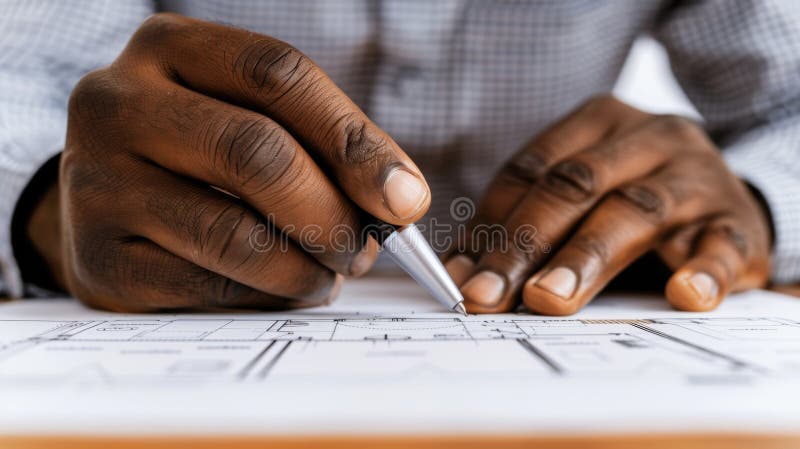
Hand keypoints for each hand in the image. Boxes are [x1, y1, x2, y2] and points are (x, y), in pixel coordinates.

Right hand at [38, 14, 429, 310]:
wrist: (108, 203)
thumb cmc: (200, 155)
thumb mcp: (248, 117)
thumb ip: (321, 145)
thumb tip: (400, 199)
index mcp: (168, 47)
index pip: (277, 74)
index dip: (353, 139)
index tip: (404, 197)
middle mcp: (116, 104)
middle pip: (256, 152)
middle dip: (333, 213)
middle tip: (365, 251)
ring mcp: (95, 183)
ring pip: (235, 234)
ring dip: (305, 267)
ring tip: (328, 274)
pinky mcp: (97, 260)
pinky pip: (208, 288)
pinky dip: (264, 297)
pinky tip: (281, 288)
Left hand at [445, 96, 771, 314]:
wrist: (726, 199)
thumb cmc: (633, 200)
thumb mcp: (581, 197)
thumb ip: (528, 228)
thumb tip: (463, 276)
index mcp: (598, 123)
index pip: (531, 170)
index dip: (491, 224)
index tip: (463, 276)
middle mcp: (648, 138)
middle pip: (575, 186)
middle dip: (525, 243)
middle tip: (490, 293)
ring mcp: (696, 176)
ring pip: (634, 210)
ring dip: (586, 257)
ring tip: (549, 297)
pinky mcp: (737, 221)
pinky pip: (722, 245)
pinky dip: (703, 270)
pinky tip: (682, 294)